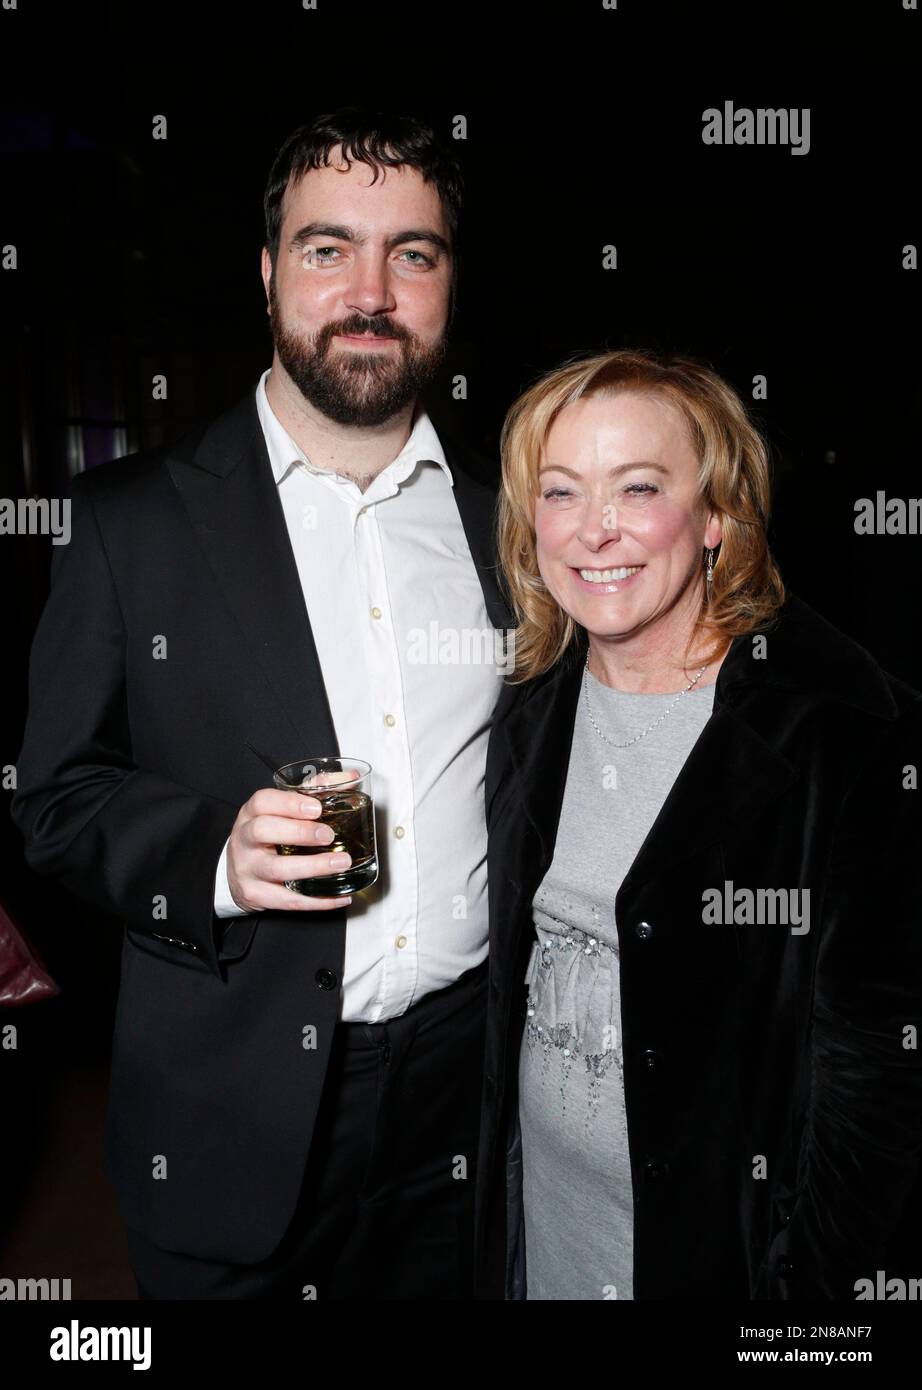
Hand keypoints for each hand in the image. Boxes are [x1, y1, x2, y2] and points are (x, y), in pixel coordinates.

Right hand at [226, 788, 351, 911]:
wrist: (235, 873)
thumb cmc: (264, 838)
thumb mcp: (279, 813)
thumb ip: (312, 793)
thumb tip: (348, 779)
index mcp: (251, 815)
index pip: (262, 802)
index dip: (290, 803)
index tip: (316, 807)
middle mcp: (245, 840)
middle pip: (263, 831)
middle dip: (299, 832)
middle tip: (328, 835)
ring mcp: (247, 869)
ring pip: (275, 868)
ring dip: (312, 867)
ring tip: (341, 863)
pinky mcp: (256, 895)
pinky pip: (287, 900)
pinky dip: (316, 900)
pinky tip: (339, 896)